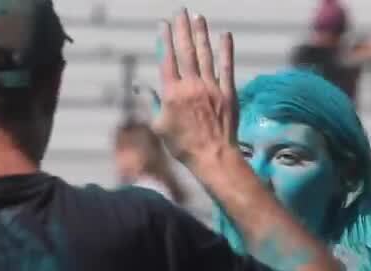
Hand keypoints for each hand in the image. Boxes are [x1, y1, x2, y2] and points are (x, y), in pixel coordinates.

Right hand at [149, 11, 236, 168]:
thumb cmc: (182, 146)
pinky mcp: (227, 92)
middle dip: (182, 29)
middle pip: (186, 51)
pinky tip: (225, 35)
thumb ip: (152, 103)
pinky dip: (226, 50)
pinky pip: (227, 67)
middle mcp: (191, 86)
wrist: (212, 156)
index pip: (167, 60)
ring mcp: (211, 87)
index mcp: (172, 94)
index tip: (162, 24)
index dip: (164, 40)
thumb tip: (142, 87)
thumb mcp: (159, 127)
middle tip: (180, 11)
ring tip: (198, 16)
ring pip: (205, 55)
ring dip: (201, 34)